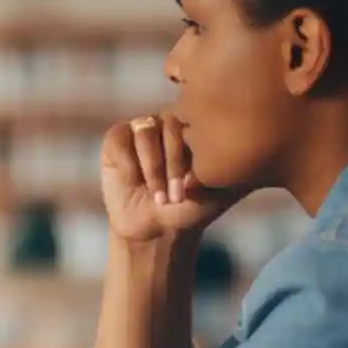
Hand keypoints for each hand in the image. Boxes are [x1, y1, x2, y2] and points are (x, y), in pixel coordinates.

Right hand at [100, 111, 242, 243]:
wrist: (156, 227)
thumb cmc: (191, 208)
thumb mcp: (219, 186)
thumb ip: (230, 162)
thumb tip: (230, 145)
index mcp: (198, 125)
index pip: (197, 121)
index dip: (194, 157)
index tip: (194, 189)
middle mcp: (170, 119)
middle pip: (171, 124)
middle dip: (174, 164)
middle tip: (177, 196)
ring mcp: (143, 127)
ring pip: (146, 132)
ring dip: (153, 168)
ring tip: (159, 196)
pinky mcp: (117, 138)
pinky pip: (121, 140)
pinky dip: (130, 166)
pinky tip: (135, 184)